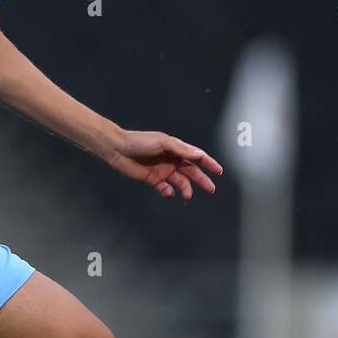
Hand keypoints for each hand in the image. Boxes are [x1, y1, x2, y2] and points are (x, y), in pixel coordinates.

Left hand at [104, 129, 223, 200]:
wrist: (118, 149)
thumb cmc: (140, 142)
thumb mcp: (163, 143)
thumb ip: (182, 150)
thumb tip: (200, 155)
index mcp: (176, 149)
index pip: (196, 157)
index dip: (209, 163)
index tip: (219, 171)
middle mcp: (171, 160)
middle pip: (191, 172)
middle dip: (202, 180)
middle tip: (211, 189)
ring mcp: (162, 170)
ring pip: (180, 182)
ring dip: (186, 189)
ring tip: (187, 195)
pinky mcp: (153, 179)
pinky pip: (165, 189)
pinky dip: (169, 193)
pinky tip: (168, 193)